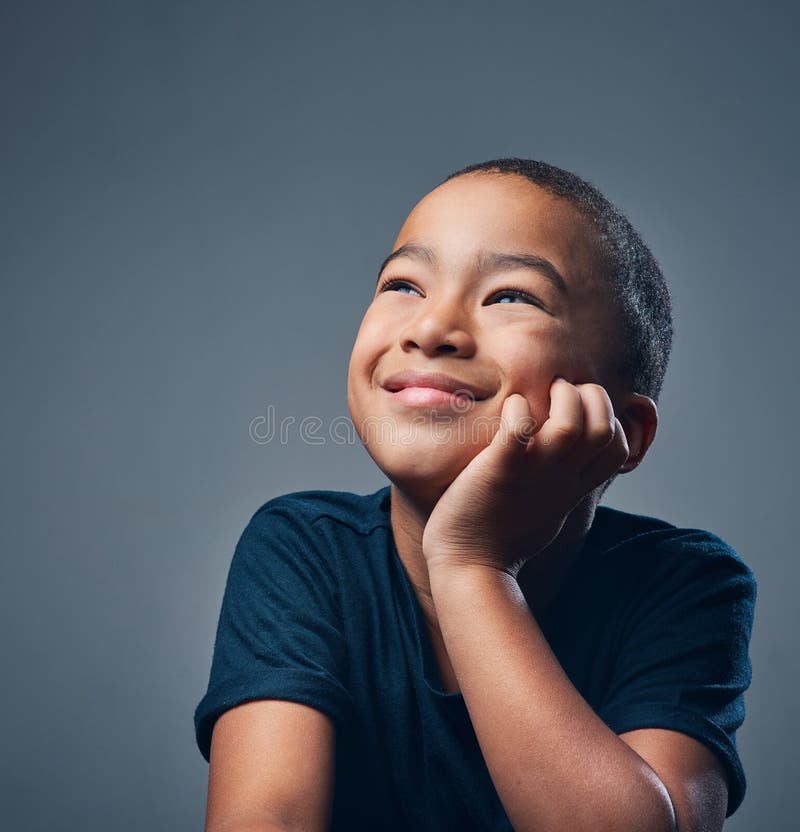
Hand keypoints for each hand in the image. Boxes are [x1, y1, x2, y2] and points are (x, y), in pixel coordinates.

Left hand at [421, 378, 629, 577]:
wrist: (469, 568)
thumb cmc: (504, 535)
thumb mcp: (549, 506)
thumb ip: (565, 481)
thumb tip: (570, 458)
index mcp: (573, 487)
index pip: (617, 447)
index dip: (609, 419)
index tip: (580, 411)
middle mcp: (560, 479)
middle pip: (604, 429)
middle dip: (591, 397)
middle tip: (560, 392)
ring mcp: (532, 475)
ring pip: (571, 425)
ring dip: (561, 398)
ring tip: (540, 393)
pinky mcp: (499, 472)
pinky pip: (518, 431)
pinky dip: (517, 411)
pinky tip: (509, 409)